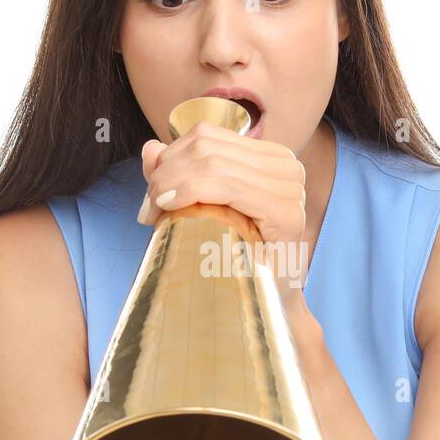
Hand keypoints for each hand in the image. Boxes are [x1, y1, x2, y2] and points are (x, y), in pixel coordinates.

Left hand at [136, 120, 310, 306]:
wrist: (270, 303)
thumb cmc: (238, 260)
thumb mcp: (203, 209)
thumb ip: (178, 175)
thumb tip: (150, 148)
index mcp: (271, 158)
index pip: (207, 136)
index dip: (169, 158)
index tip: (151, 196)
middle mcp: (288, 166)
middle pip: (206, 147)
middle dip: (166, 174)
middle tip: (148, 209)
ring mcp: (291, 188)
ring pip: (212, 163)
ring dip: (171, 184)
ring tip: (155, 213)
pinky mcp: (287, 213)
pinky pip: (228, 186)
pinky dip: (191, 191)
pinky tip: (170, 207)